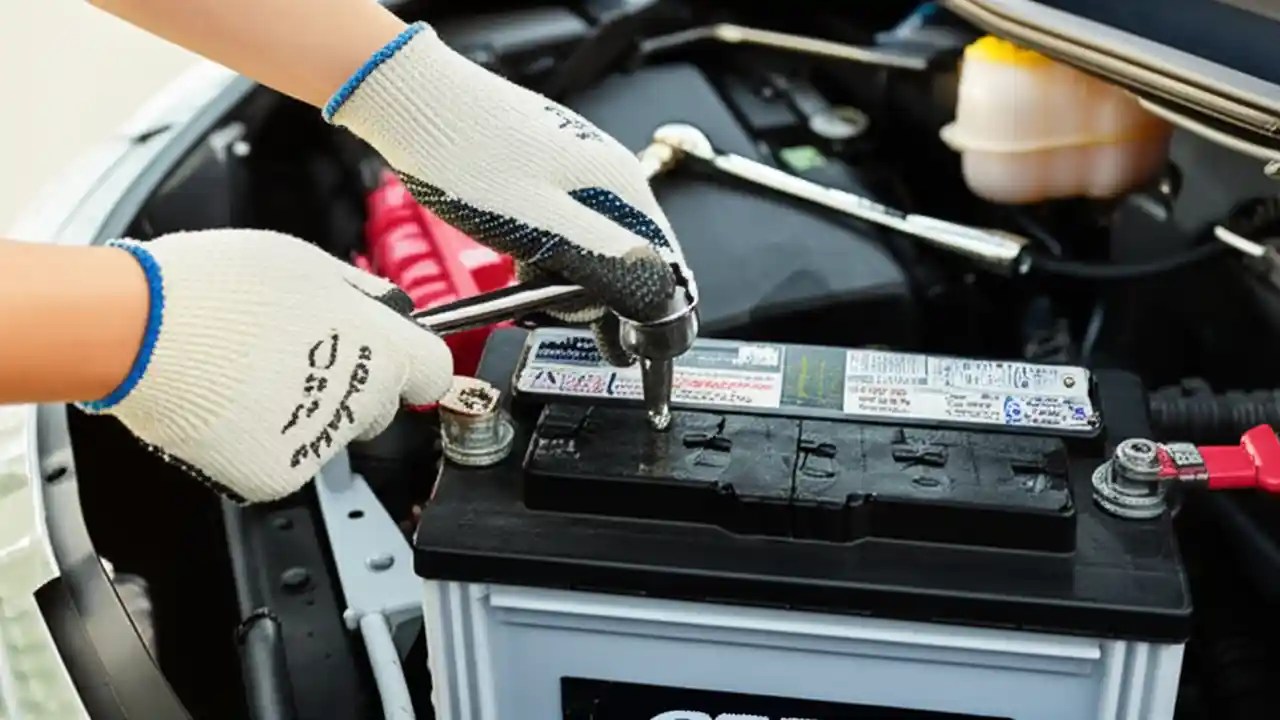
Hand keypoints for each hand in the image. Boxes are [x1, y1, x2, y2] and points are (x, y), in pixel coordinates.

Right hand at [78, 229, 451, 502]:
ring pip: (334, 434)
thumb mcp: (307, 263)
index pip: (435, 371)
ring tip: (253, 377)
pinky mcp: (279, 475)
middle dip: (356, 387)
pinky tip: (235, 408)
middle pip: (383, 405)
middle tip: (300, 357)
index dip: (414, 361)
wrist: (142, 331)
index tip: (397, 357)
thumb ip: (361, 293)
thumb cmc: (216, 288)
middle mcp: (362, 399)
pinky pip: (291, 460)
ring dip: (309, 413)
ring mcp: (322, 442)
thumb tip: (387, 306)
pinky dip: (268, 443)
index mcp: (380, 345)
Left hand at [324, 22, 693, 363]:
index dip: (650, 310)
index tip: (627, 346)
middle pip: (631, 252)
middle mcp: (607, 172)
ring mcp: (577, 168)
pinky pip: (566, 225)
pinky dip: (552, 254)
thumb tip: (656, 294)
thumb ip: (603, 260)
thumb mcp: (539, 227)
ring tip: (535, 291)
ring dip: (573, 277)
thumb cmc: (466, 158)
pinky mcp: (547, 169)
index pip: (664, 260)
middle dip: (605, 296)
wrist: (413, 100)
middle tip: (570, 320)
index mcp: (618, 185)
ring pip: (596, 241)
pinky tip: (525, 265)